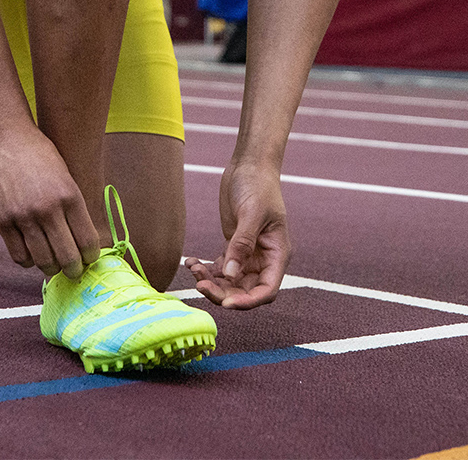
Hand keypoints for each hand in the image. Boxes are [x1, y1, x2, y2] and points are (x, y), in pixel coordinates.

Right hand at [0, 123, 101, 278]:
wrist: (3, 133)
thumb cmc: (38, 151)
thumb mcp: (65, 174)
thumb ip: (72, 205)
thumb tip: (83, 240)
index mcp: (70, 196)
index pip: (88, 242)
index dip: (90, 257)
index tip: (88, 259)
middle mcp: (48, 209)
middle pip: (68, 258)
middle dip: (74, 269)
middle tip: (73, 270)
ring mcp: (23, 216)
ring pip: (43, 261)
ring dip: (50, 268)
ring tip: (52, 264)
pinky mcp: (2, 220)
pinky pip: (19, 255)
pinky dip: (28, 261)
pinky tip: (31, 254)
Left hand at [188, 162, 288, 309]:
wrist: (250, 165)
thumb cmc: (258, 185)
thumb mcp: (251, 213)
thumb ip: (241, 245)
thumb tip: (229, 275)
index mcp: (277, 254)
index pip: (266, 290)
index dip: (247, 301)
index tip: (225, 303)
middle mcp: (264, 259)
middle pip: (245, 291)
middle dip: (223, 293)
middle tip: (200, 285)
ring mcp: (249, 255)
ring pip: (230, 282)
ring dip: (211, 281)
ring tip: (194, 268)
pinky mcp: (234, 247)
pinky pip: (220, 268)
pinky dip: (205, 269)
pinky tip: (191, 262)